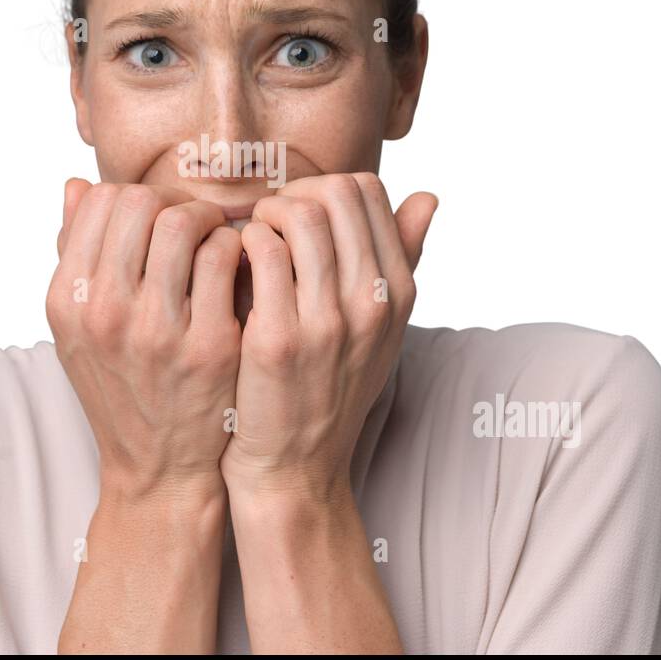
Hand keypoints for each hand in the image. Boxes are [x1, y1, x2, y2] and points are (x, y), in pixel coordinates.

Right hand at [47, 178, 243, 502]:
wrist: (160, 468)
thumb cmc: (122, 386)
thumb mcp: (80, 327)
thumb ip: (74, 253)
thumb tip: (74, 185)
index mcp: (68, 300)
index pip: (101, 201)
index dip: (137, 197)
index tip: (158, 217)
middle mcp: (104, 312)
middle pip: (141, 203)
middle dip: (175, 203)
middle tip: (195, 223)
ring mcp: (157, 331)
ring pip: (184, 223)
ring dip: (209, 219)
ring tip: (218, 237)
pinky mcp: (209, 347)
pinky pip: (225, 260)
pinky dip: (236, 249)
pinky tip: (238, 267)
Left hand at [219, 172, 437, 501]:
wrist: (294, 470)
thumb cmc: (329, 389)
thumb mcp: (380, 329)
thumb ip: (401, 260)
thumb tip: (427, 195)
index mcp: (397, 293)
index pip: (368, 192)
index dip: (324, 189)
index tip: (298, 215)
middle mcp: (371, 304)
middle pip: (334, 194)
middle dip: (292, 194)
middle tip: (267, 223)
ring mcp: (328, 323)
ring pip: (298, 214)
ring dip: (263, 216)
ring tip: (249, 241)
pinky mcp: (279, 340)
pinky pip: (259, 251)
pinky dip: (241, 243)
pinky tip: (232, 267)